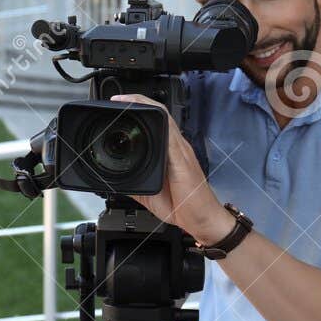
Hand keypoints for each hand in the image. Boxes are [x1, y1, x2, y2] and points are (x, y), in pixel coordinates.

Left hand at [109, 95, 233, 243]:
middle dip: (137, 102)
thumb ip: (137, 183)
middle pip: (159, 115)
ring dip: (145, 106)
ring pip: (164, 118)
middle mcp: (177, 147)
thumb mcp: (151, 195)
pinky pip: (170, 134)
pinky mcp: (183, 159)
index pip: (156, 124)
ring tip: (126, 101)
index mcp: (170, 153)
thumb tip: (117, 181)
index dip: (138, 110)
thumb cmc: (185, 207)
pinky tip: (146, 116)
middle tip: (117, 100)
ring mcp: (181, 151)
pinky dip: (158, 122)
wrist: (203, 220)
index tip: (119, 106)